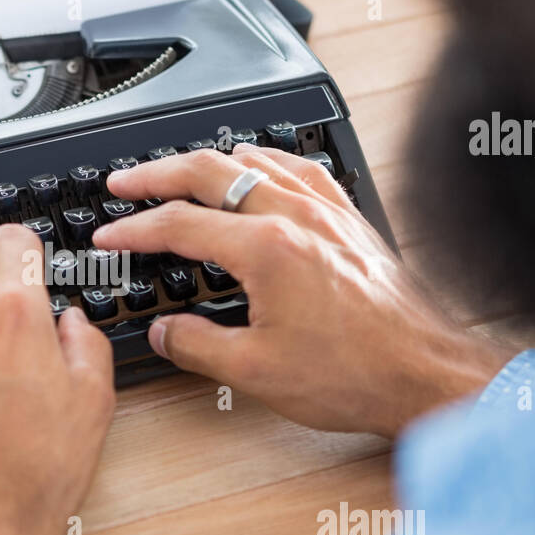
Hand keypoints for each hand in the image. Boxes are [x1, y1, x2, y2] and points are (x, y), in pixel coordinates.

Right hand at [94, 144, 514, 436]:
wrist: (424, 374)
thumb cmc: (355, 373)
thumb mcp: (255, 372)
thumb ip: (196, 345)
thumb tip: (164, 332)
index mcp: (266, 249)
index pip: (180, 223)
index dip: (134, 228)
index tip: (109, 235)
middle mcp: (296, 217)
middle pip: (209, 170)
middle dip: (156, 173)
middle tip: (123, 182)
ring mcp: (326, 211)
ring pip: (254, 160)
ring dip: (207, 161)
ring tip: (178, 172)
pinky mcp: (348, 219)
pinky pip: (298, 168)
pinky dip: (263, 162)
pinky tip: (257, 170)